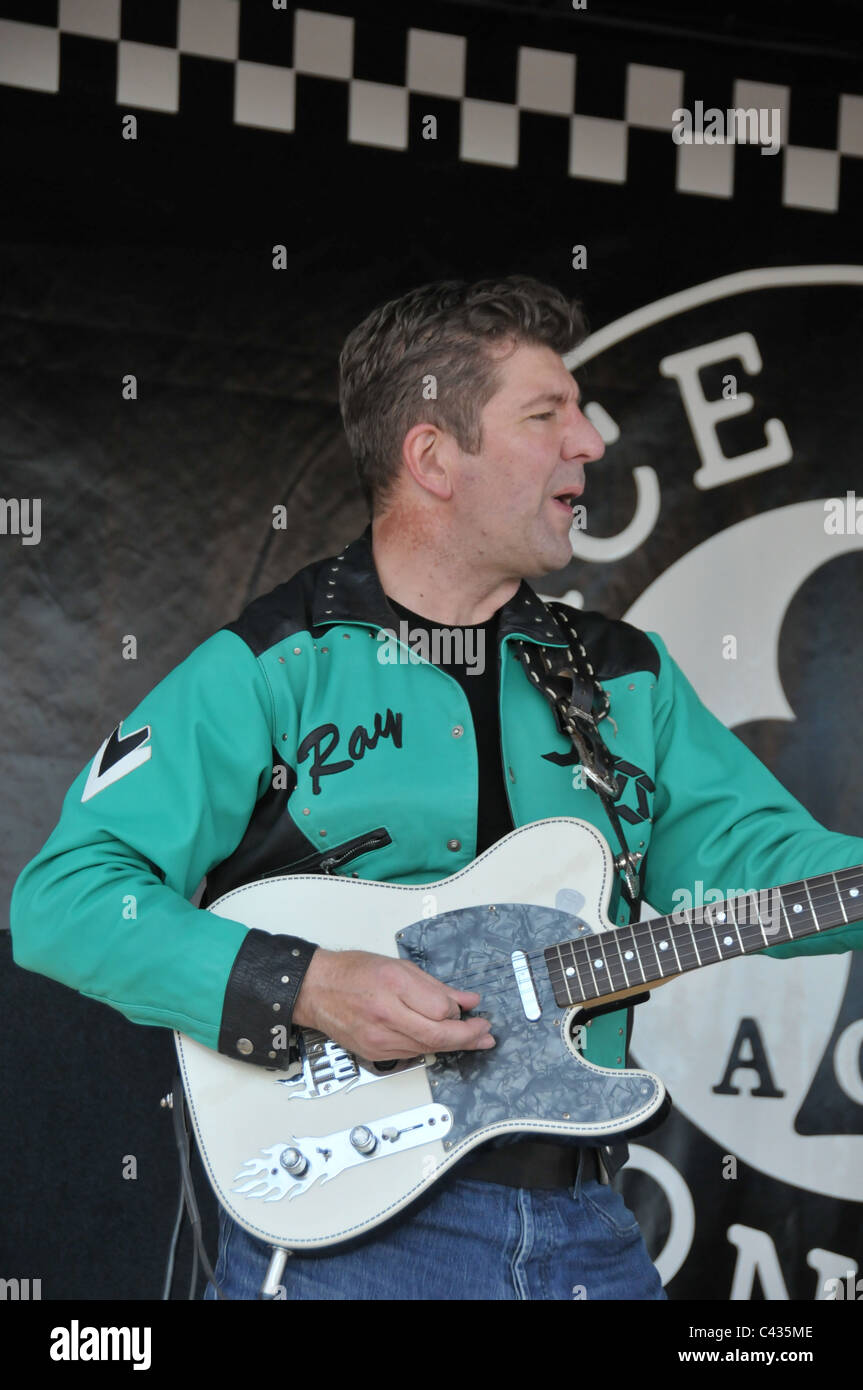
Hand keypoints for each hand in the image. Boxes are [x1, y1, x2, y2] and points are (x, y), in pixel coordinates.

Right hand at [293, 948, 494, 1059]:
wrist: (317, 990)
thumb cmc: (353, 972)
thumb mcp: (399, 967)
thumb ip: (435, 986)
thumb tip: (466, 1000)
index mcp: (395, 985)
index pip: (442, 1010)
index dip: (461, 1012)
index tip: (473, 1009)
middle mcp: (387, 1015)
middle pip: (439, 1037)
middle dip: (469, 1037)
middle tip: (485, 1033)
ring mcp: (380, 1039)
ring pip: (428, 1049)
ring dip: (454, 1045)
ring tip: (472, 1039)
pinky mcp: (375, 1054)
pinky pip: (412, 1054)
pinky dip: (430, 1047)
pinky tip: (439, 1041)